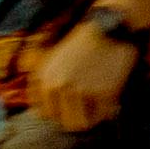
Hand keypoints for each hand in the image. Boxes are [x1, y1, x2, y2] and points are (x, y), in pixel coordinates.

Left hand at [23, 20, 139, 132]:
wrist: (109, 24)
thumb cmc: (82, 43)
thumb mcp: (51, 59)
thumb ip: (41, 85)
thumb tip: (40, 115)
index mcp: (44, 79)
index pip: (46, 114)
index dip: (60, 110)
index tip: (71, 102)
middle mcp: (59, 86)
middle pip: (64, 122)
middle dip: (76, 115)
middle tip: (87, 104)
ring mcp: (82, 90)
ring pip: (82, 124)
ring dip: (91, 116)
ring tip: (97, 103)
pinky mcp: (104, 92)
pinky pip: (102, 116)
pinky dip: (107, 109)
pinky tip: (109, 96)